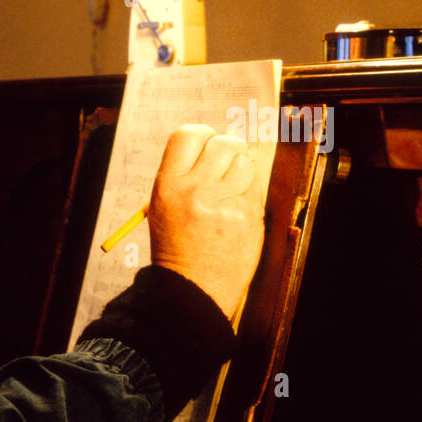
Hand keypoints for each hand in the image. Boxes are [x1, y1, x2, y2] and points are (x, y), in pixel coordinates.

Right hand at [148, 124, 266, 320]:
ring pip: (245, 162)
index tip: (207, 147)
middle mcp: (193, 190)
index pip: (189, 134)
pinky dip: (250, 195)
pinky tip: (236, 212)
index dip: (203, 136)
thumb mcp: (164, 206)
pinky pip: (256, 188)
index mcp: (167, 185)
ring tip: (229, 194)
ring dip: (242, 173)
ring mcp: (222, 203)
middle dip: (227, 153)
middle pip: (224, 142)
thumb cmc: (178, 246)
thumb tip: (219, 144)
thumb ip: (186, 173)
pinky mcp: (247, 216)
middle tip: (222, 173)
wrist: (192, 287)